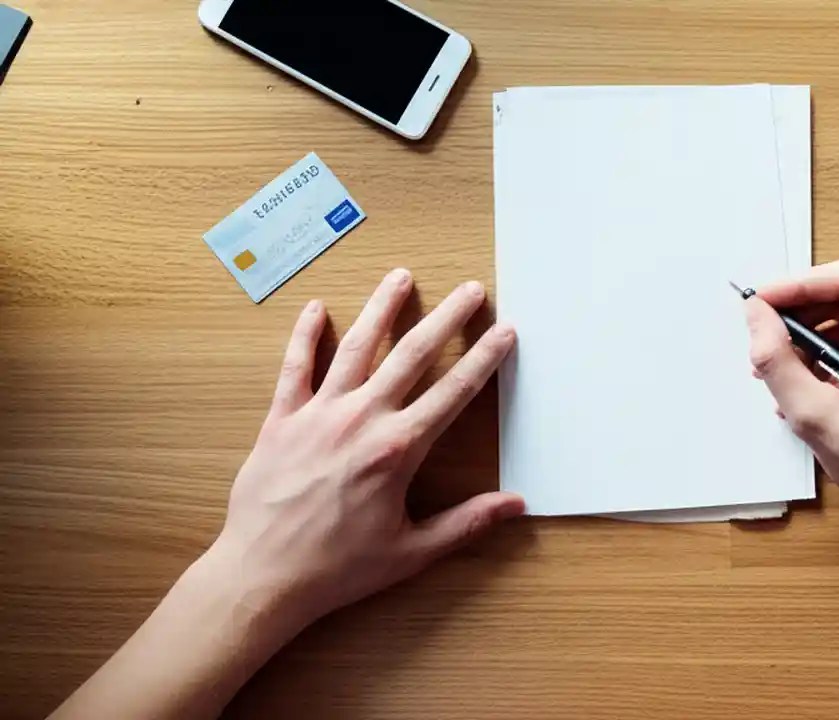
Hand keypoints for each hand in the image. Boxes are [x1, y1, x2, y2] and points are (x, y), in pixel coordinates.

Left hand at [206, 269, 523, 631]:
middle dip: (447, 318)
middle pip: (412, 355)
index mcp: (398, 449)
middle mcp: (361, 419)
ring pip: (356, 347)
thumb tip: (516, 505)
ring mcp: (319, 414)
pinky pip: (295, 367)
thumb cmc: (338, 568)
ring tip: (401, 277)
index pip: (454, 392)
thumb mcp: (412, 551)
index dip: (484, 359)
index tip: (504, 332)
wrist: (263, 576)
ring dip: (382, 309)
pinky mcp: (281, 420)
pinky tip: (316, 309)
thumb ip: (466, 523)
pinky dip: (305, 336)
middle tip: (469, 289)